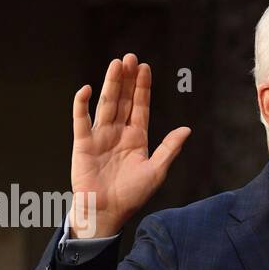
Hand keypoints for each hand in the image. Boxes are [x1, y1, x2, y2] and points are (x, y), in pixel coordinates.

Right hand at [69, 53, 190, 237]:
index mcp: (137, 138)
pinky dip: (82, 105)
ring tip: (116, 64)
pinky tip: (87, 89)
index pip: (140, 107)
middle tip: (131, 57)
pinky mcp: (82, 143)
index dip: (143, 88)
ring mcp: (100, 136)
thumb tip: (187, 129)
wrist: (107, 211)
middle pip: (123, 100)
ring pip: (106, 104)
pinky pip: (81, 120)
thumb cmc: (132, 195)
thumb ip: (169, 149)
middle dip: (127, 79)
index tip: (146, 68)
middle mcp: (118, 133)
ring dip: (111, 84)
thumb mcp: (156, 171)